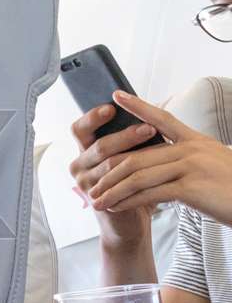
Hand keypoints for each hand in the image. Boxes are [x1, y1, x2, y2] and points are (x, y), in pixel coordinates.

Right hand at [69, 102, 156, 246]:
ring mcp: (85, 184)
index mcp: (84, 151)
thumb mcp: (128, 157)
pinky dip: (136, 174)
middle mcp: (79, 166)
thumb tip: (143, 109)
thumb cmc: (132, 186)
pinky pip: (116, 183)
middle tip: (148, 127)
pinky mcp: (97, 199)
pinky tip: (154, 168)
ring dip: (134, 154)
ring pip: (108, 163)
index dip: (93, 117)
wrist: (129, 223)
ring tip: (158, 146)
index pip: (80, 128)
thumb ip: (127, 139)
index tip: (112, 106)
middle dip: (124, 135)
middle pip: (97, 145)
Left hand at [87, 92, 231, 225]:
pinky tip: (116, 207)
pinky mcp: (191, 188)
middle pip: (139, 155)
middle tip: (90, 185)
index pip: (162, 118)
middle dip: (110, 172)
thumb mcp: (213, 165)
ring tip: (96, 200)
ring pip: (139, 175)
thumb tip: (159, 163)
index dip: (138, 106)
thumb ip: (187, 159)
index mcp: (197, 141)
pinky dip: (128, 201)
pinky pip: (150, 193)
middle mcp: (192, 149)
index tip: (116, 95)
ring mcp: (192, 167)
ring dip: (113, 190)